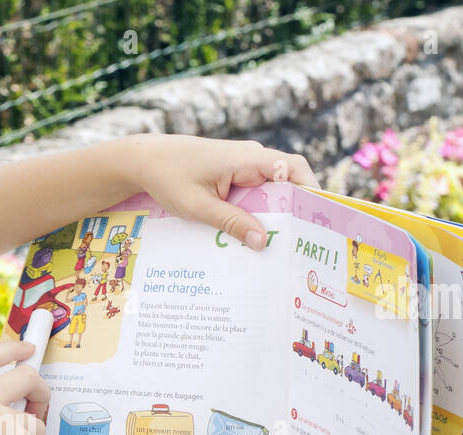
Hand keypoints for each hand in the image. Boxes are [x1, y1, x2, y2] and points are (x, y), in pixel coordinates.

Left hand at [119, 134, 320, 249]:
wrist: (145, 160)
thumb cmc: (168, 177)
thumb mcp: (198, 206)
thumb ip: (231, 223)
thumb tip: (263, 242)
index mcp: (246, 159)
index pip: (292, 168)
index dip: (310, 190)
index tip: (317, 219)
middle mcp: (251, 159)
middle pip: (287, 183)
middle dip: (296, 211)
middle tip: (302, 243)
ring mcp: (243, 167)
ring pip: (271, 192)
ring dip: (276, 216)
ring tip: (282, 246)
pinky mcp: (234, 177)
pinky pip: (255, 195)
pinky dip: (258, 213)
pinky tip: (255, 237)